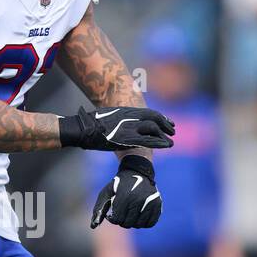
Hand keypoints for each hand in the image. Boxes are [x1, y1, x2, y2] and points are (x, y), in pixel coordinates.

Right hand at [60, 105, 174, 150]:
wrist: (83, 128)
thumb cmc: (91, 123)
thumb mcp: (108, 116)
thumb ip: (119, 119)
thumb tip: (120, 124)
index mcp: (126, 111)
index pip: (149, 112)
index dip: (161, 117)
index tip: (169, 122)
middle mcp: (130, 117)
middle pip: (154, 118)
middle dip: (166, 125)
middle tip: (173, 131)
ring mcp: (128, 127)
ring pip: (153, 128)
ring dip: (164, 135)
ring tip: (171, 142)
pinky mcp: (126, 138)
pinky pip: (146, 140)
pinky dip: (158, 142)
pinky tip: (165, 145)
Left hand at [90, 154, 162, 228]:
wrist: (137, 172)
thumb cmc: (119, 185)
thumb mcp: (106, 193)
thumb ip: (98, 209)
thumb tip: (93, 226)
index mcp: (124, 197)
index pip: (117, 220)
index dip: (112, 219)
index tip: (112, 213)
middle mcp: (138, 200)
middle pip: (127, 224)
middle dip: (122, 221)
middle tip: (122, 213)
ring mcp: (149, 203)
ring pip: (138, 225)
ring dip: (133, 222)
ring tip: (130, 213)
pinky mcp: (157, 205)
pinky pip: (150, 223)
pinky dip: (144, 223)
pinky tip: (139, 216)